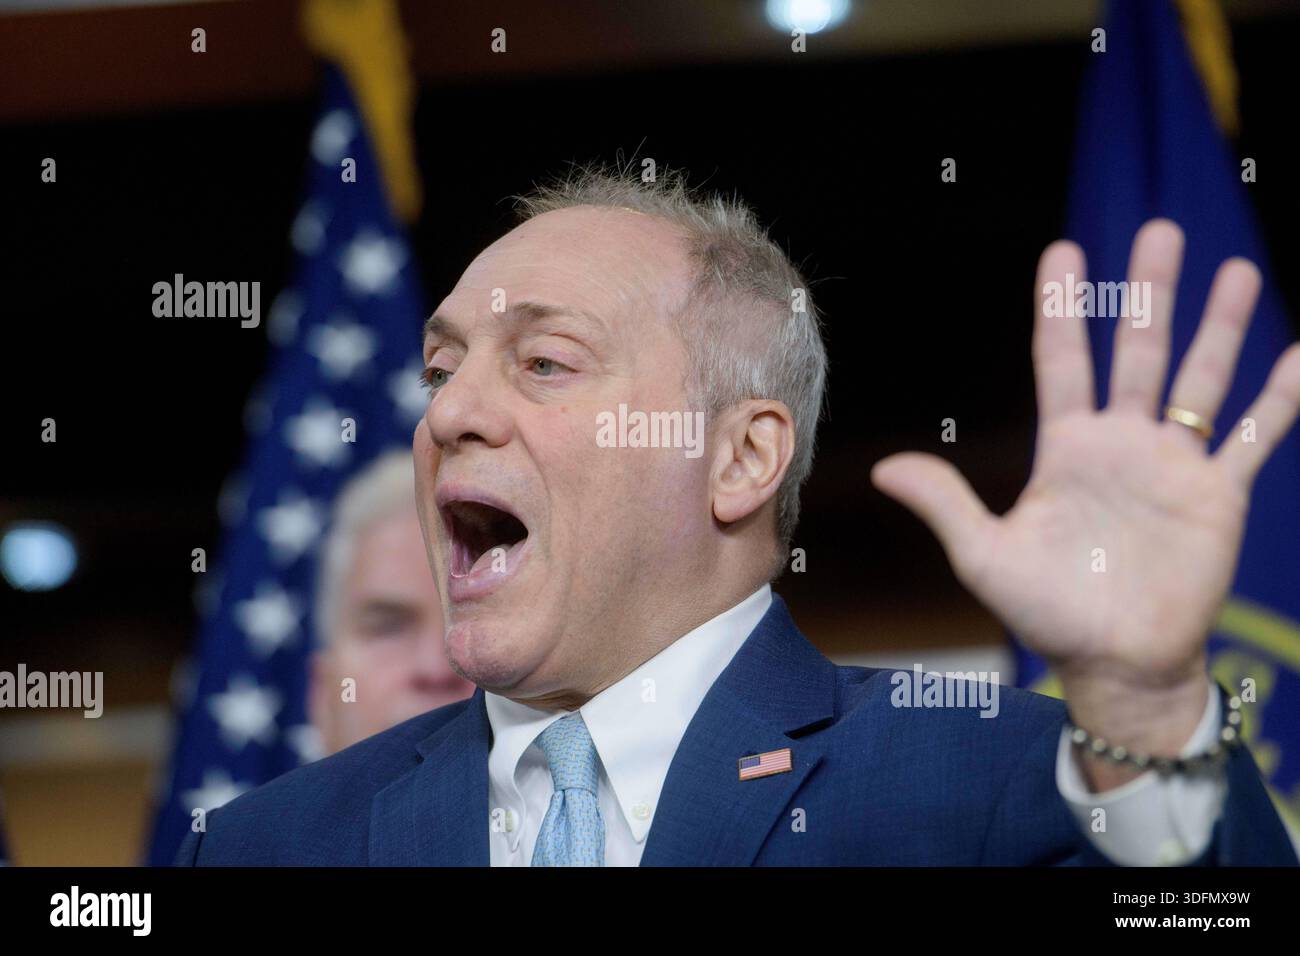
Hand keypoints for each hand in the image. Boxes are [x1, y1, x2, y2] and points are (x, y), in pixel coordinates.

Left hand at [871, 220, 1299, 779]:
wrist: (1115, 662)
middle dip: (1149, 293)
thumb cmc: (1047, 612)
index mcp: (1066, 448)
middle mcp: (1122, 443)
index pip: (1063, 360)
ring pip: (1201, 378)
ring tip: (1234, 268)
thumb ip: (946, 504)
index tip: (1063, 251)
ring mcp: (1173, 464)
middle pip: (1139, 352)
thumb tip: (883, 469)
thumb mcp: (986, 556)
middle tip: (1159, 230)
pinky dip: (1279, 399)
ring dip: (1218, 326)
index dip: (1063, 308)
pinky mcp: (1217, 494)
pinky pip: (1253, 436)